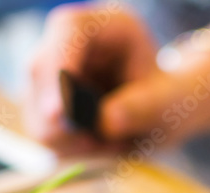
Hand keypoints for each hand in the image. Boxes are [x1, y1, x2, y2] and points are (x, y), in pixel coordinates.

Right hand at [24, 3, 209, 152]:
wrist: (165, 113)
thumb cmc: (172, 98)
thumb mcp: (171, 101)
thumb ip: (144, 107)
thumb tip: (106, 121)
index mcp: (105, 25)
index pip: (68, 29)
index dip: (59, 66)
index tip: (60, 111)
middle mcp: (70, 42)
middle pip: (41, 72)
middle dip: (67, 119)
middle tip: (109, 143)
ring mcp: (51, 74)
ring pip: (37, 112)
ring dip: (74, 142)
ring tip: (114, 143)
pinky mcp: (44, 104)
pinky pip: (43, 135)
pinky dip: (72, 151)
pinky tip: (100, 146)